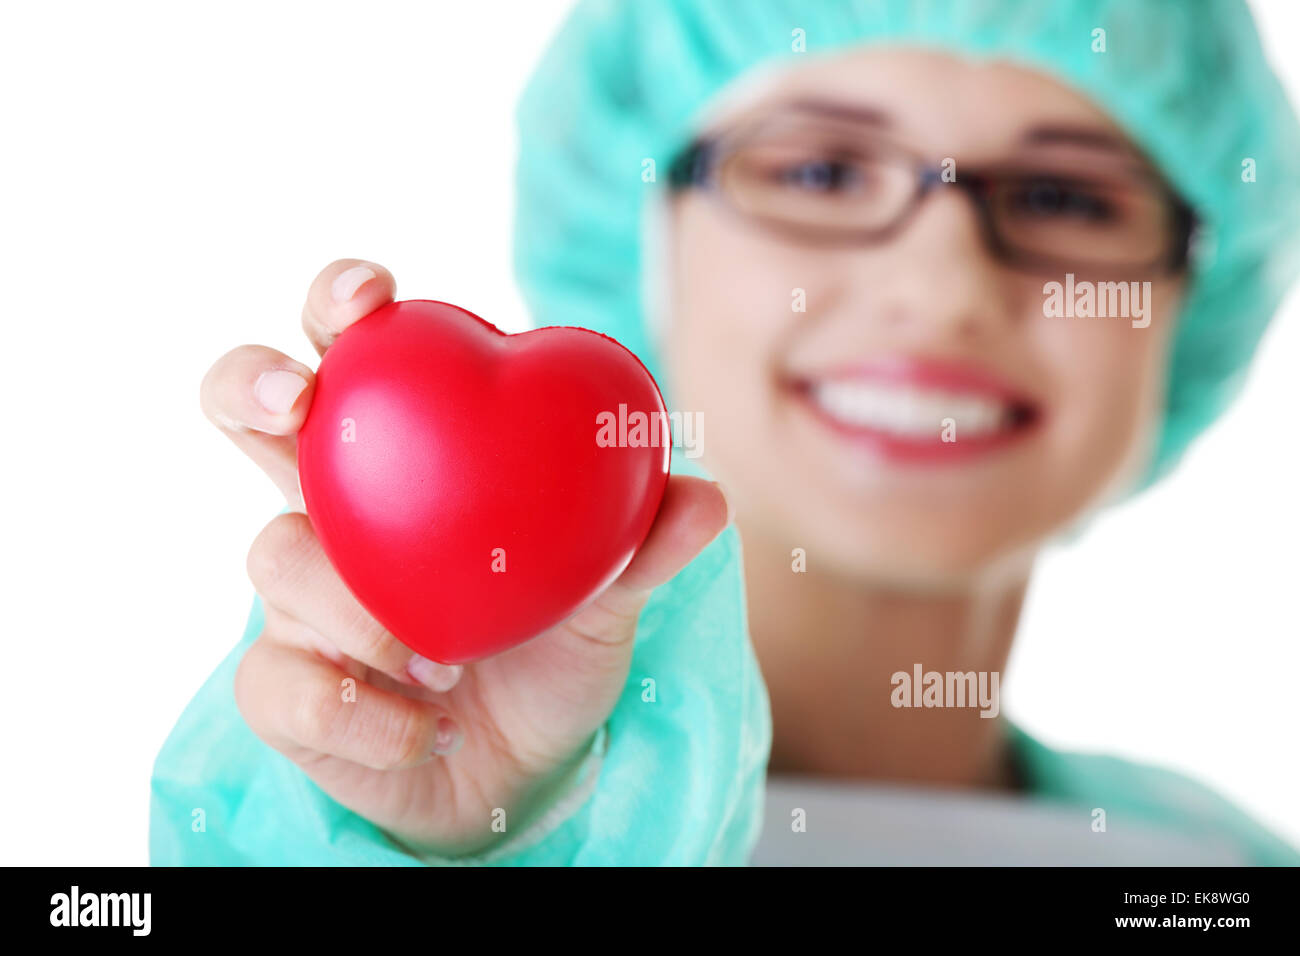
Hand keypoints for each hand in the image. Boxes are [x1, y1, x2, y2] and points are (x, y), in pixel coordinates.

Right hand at [199, 259, 729, 856]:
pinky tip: (430, 731)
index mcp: (406, 455)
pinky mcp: (281, 689)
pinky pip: (283, 687)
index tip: (369, 298)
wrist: (522, 773)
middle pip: (245, 404)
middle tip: (296, 404)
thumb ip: (642, 547)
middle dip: (251, 382)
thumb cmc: (551, 651)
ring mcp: (295, 596)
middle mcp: (333, 509)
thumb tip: (707, 497)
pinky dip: (366, 715)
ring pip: (275, 558)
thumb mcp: (608, 599)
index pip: (357, 352)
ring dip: (360, 612)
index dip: (341, 303)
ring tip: (447, 660)